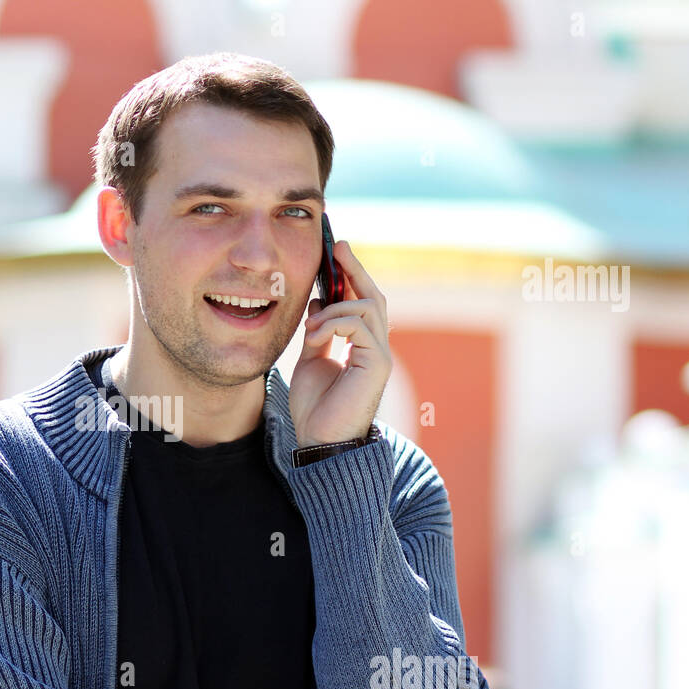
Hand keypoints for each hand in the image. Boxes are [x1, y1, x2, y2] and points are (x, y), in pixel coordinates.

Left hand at [289, 240, 391, 446]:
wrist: (319, 440)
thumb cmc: (315, 407)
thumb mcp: (310, 359)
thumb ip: (317, 331)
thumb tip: (317, 300)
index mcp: (360, 345)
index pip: (362, 301)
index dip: (352, 274)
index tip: (336, 251)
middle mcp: (375, 347)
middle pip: (372, 296)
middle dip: (354, 269)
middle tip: (336, 248)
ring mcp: (379, 355)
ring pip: (366, 307)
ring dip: (332, 309)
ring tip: (308, 329)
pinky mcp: (377, 363)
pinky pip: (358, 325)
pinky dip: (333, 324)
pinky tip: (314, 338)